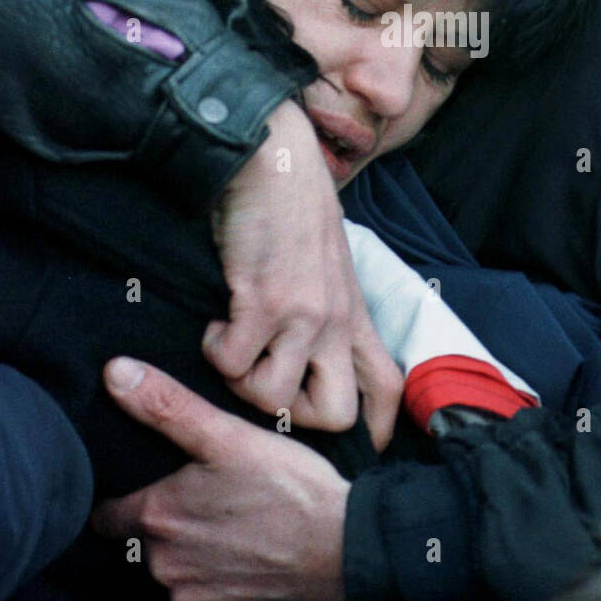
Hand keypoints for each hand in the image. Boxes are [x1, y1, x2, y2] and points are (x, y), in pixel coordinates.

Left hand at [93, 357, 349, 600]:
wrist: (348, 551)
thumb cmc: (292, 488)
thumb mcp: (229, 435)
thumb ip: (166, 406)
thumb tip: (114, 373)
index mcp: (158, 517)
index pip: (109, 516)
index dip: (128, 502)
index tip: (158, 494)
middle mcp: (165, 570)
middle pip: (150, 551)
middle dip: (174, 533)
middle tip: (218, 512)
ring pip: (179, 585)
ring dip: (199, 568)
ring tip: (242, 541)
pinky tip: (254, 578)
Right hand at [209, 99, 400, 447]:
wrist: (271, 156)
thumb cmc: (291, 206)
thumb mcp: (326, 261)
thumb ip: (323, 304)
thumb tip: (303, 344)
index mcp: (352, 312)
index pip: (389, 386)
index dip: (376, 428)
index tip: (354, 444)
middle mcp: (335, 321)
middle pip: (334, 414)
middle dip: (291, 414)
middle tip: (263, 378)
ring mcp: (301, 314)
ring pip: (272, 398)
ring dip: (240, 379)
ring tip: (231, 340)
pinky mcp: (261, 302)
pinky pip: (229, 362)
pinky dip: (211, 348)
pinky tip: (212, 317)